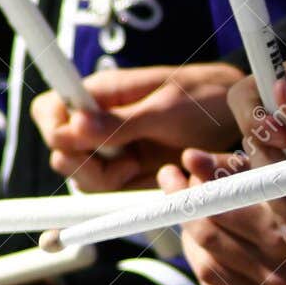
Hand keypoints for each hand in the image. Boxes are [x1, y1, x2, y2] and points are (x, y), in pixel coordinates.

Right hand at [33, 63, 244, 191]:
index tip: (79, 141)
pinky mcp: (128, 171)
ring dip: (105, 180)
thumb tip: (74, 125)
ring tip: (138, 166)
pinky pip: (108, 190)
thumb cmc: (204, 98)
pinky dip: (123, 191)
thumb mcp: (166, 109)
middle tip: (124, 161)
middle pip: (60, 152)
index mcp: (99, 94)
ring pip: (81, 177)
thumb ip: (120, 122)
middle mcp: (98, 122)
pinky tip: (148, 177)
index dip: (53, 129)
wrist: (237, 116)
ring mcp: (111, 149)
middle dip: (84, 164)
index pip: (48, 110)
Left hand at [165, 148, 285, 284]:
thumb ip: (242, 169)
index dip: (191, 190)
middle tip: (181, 186)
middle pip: (207, 240)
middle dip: (187, 209)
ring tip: (191, 210)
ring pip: (207, 268)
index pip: (217, 212)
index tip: (179, 172)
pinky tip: (208, 241)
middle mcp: (279, 275)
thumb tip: (190, 160)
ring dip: (193, 236)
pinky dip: (208, 263)